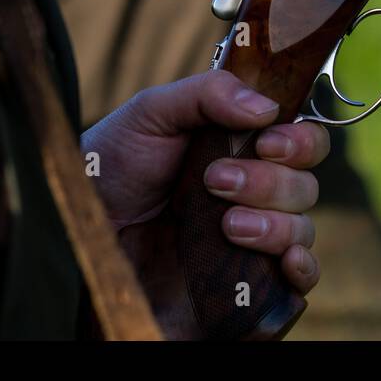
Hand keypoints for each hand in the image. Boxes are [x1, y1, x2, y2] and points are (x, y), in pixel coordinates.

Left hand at [82, 70, 329, 333]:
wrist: (75, 226)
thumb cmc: (112, 164)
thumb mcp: (151, 113)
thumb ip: (206, 94)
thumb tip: (266, 108)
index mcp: (245, 150)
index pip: (303, 143)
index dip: (299, 141)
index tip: (266, 142)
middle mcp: (257, 194)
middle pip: (304, 186)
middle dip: (269, 182)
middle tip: (215, 181)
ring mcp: (253, 241)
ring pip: (302, 230)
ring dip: (274, 225)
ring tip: (226, 225)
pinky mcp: (244, 285)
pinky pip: (299, 283)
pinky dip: (304, 270)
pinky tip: (284, 262)